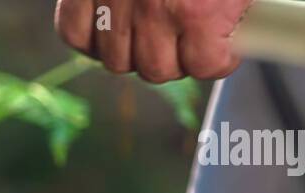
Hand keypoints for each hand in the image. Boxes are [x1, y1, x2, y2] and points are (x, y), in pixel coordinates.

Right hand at [55, 0, 254, 81]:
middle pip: (157, 71)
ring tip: (141, 21)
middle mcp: (154, 11)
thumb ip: (232, 8)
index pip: (205, 66)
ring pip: (116, 61)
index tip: (219, 47)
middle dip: (169, 57)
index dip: (215, 58)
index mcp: (200, 9)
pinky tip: (104, 23)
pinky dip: (86, 36)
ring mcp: (112, 5)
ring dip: (129, 47)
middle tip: (178, 33)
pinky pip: (74, 36)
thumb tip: (233, 39)